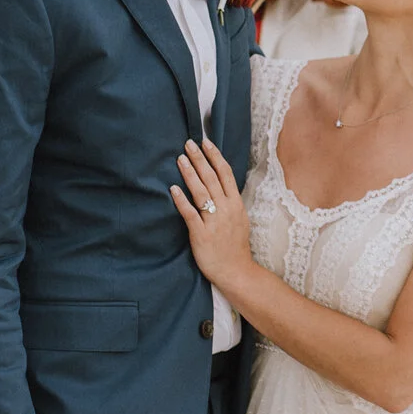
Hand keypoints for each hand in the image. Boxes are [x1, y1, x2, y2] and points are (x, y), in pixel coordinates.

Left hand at [171, 138, 255, 290]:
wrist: (236, 271)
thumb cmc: (235, 246)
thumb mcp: (239, 219)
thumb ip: (229, 202)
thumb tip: (220, 186)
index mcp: (235, 204)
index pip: (225, 174)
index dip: (215, 156)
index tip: (206, 142)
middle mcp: (226, 209)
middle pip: (212, 178)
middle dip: (199, 159)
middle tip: (188, 144)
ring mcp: (214, 221)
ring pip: (201, 192)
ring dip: (190, 173)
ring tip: (180, 159)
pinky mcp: (201, 234)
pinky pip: (190, 214)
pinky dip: (181, 200)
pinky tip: (173, 189)